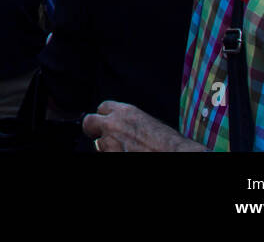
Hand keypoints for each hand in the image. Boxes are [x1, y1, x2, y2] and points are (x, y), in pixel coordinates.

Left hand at [82, 101, 204, 151]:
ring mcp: (110, 141)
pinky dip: (113, 155)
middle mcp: (113, 124)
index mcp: (125, 112)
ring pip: (99, 144)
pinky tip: (126, 154)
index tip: (105, 122)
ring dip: (108, 147)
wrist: (173, 154)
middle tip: (98, 136)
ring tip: (125, 150)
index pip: (102, 108)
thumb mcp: (147, 122)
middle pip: (89, 122)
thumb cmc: (168, 142)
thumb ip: (129, 121)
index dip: (104, 116)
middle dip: (93, 129)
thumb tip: (122, 127)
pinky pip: (105, 155)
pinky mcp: (111, 155)